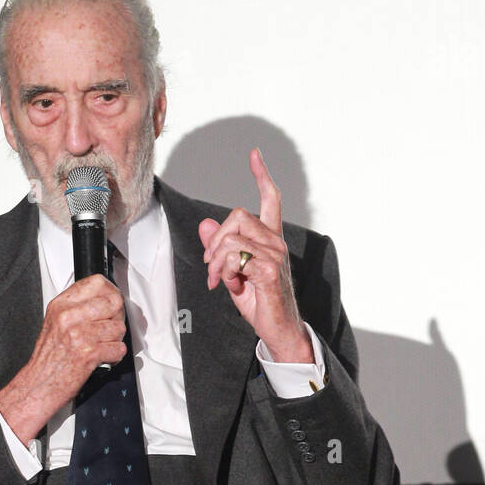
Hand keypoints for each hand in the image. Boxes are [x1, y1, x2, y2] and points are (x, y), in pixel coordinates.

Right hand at [0, 274, 126, 444]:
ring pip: (118, 327)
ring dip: (116, 339)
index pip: (97, 283)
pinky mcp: (90, 354)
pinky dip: (115, 355)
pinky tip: (104, 357)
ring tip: (104, 344)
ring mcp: (80, 335)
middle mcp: (69, 317)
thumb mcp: (55, 322)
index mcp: (61, 305)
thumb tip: (102, 300)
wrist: (39, 384)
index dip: (111, 292)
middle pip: (113, 302)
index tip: (112, 301)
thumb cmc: (48, 358)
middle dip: (117, 316)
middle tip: (111, 326)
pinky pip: (118, 348)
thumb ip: (76, 308)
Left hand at [198, 147, 312, 363]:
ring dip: (215, 261)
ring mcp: (275, 255)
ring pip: (232, 238)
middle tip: (210, 265)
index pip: (270, 199)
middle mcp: (276, 242)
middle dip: (215, 239)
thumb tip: (205, 224)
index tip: (255, 154)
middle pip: (238, 215)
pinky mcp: (269, 271)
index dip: (262, 175)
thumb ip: (220, 249)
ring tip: (216, 280)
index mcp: (270, 239)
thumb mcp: (233, 273)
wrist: (279, 330)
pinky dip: (223, 272)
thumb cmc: (260, 303)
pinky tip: (228, 285)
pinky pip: (235, 258)